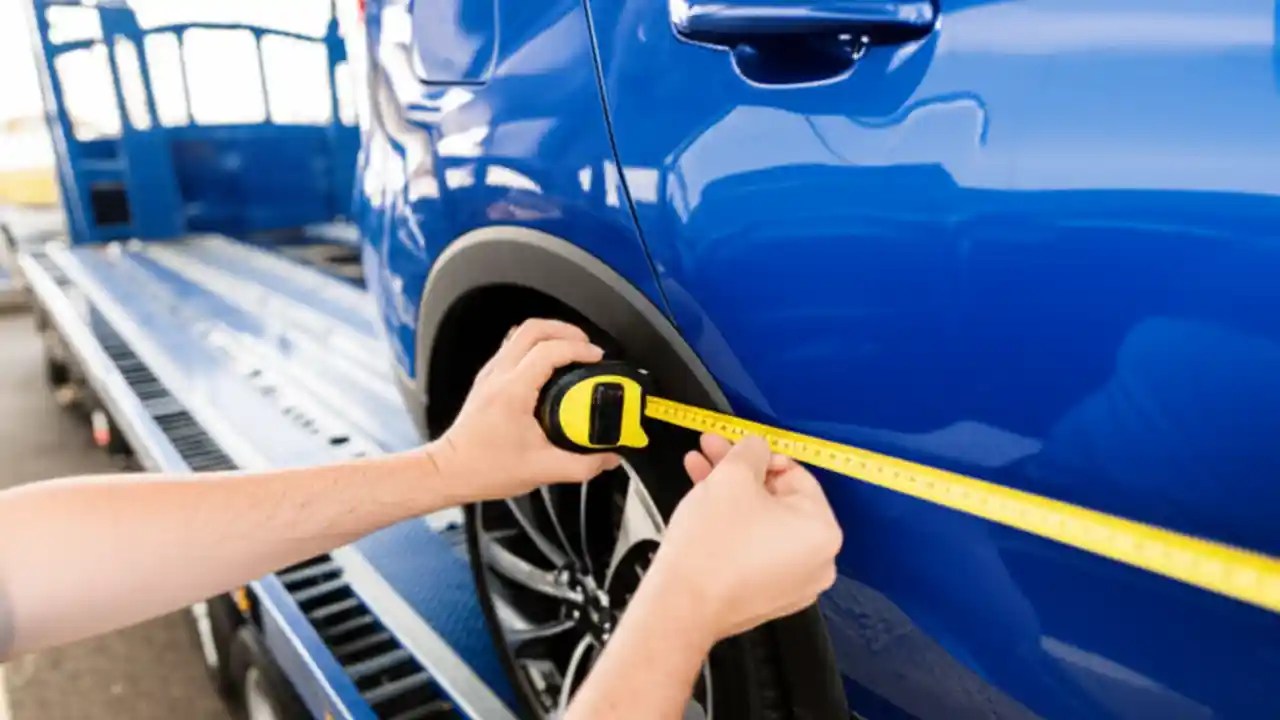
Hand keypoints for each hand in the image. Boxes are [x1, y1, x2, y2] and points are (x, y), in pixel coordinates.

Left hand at [435, 319, 621, 501]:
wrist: (450, 472)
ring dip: (549, 335)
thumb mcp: (542, 470)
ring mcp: (490, 375)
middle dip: (565, 330)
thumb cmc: (483, 469)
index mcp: (512, 391)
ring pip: (520, 334)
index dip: (579, 349)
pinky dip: (535, 347)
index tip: (596, 358)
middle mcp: (498, 375)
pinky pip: (512, 348)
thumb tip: (609, 458)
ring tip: (571, 349)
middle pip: (532, 329)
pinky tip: (549, 366)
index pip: (549, 351)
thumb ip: (582, 465)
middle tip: (586, 345)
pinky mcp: (487, 380)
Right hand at [648, 434, 841, 643]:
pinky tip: (703, 505)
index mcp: (823, 531)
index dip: (759, 456)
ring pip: (762, 523)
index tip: (732, 446)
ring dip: (730, 495)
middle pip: (777, 499)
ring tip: (697, 472)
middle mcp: (818, 562)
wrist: (682, 605)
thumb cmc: (712, 542)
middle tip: (710, 452)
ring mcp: (794, 584)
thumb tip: (757, 447)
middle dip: (739, 473)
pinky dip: (734, 527)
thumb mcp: (733, 476)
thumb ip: (751, 451)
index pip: (795, 475)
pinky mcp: (767, 596)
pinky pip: (755, 549)